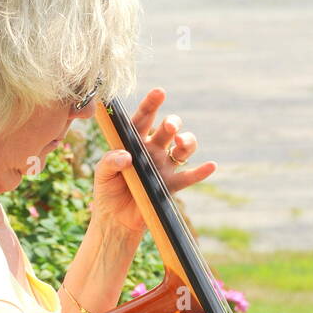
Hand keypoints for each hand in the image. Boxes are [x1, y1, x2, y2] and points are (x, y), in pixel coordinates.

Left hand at [91, 86, 216, 238]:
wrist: (116, 219)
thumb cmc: (107, 192)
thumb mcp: (101, 175)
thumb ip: (109, 162)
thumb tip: (125, 156)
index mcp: (133, 142)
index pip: (142, 118)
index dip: (151, 104)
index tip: (159, 93)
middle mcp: (152, 150)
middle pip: (168, 129)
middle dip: (172, 123)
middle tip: (170, 127)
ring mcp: (163, 166)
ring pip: (183, 148)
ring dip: (187, 142)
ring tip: (181, 144)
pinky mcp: (170, 185)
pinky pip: (189, 177)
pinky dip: (201, 172)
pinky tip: (211, 166)